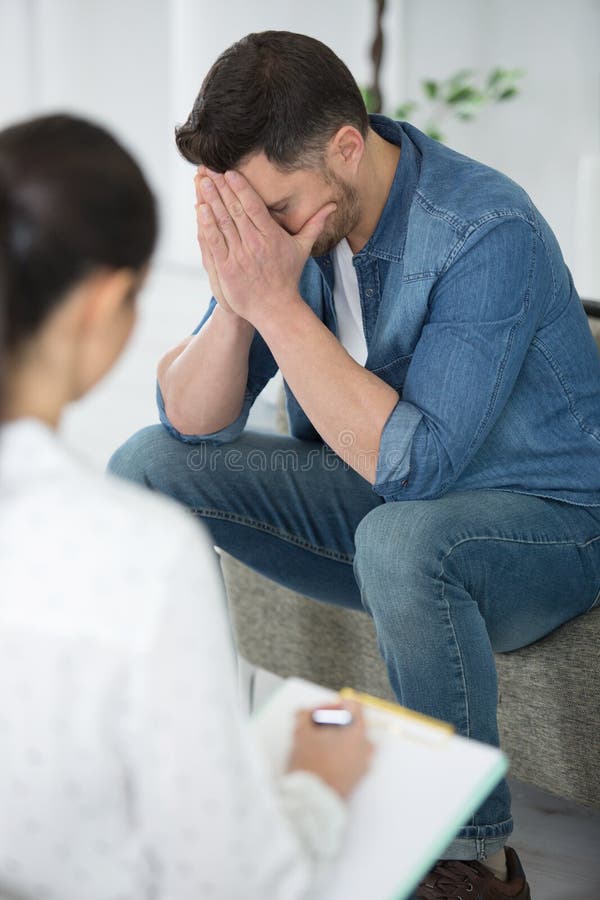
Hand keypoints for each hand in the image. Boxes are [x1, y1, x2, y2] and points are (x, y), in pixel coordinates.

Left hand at [195, 167, 335, 328]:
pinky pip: (214, 242)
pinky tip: (199, 209)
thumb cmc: (288, 277)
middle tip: (209, 169)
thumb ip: (314, 225)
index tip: (229, 172)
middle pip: (234, 210)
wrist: (276, 308)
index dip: (240, 187)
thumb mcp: (303, 249)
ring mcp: (239, 256)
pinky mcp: (226, 269)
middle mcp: (254, 244)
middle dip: (220, 188)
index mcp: (271, 236)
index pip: (253, 205)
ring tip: (201, 182)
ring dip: (210, 200)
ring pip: (222, 222)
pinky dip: (206, 225)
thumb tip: (332, 206)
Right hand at [286, 700, 373, 798]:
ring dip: (337, 740)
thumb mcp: (301, 733)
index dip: (334, 705)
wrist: (313, 802)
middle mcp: (366, 745)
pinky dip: (340, 755)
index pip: (353, 705)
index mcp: (356, 730)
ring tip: (318, 747)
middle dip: (334, 724)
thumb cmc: (310, 764)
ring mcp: (364, 764)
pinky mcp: (358, 779)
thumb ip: (304, 715)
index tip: (321, 714)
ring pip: (352, 743)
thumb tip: (305, 712)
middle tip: (315, 730)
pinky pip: (352, 758)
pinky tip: (322, 761)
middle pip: (353, 724)